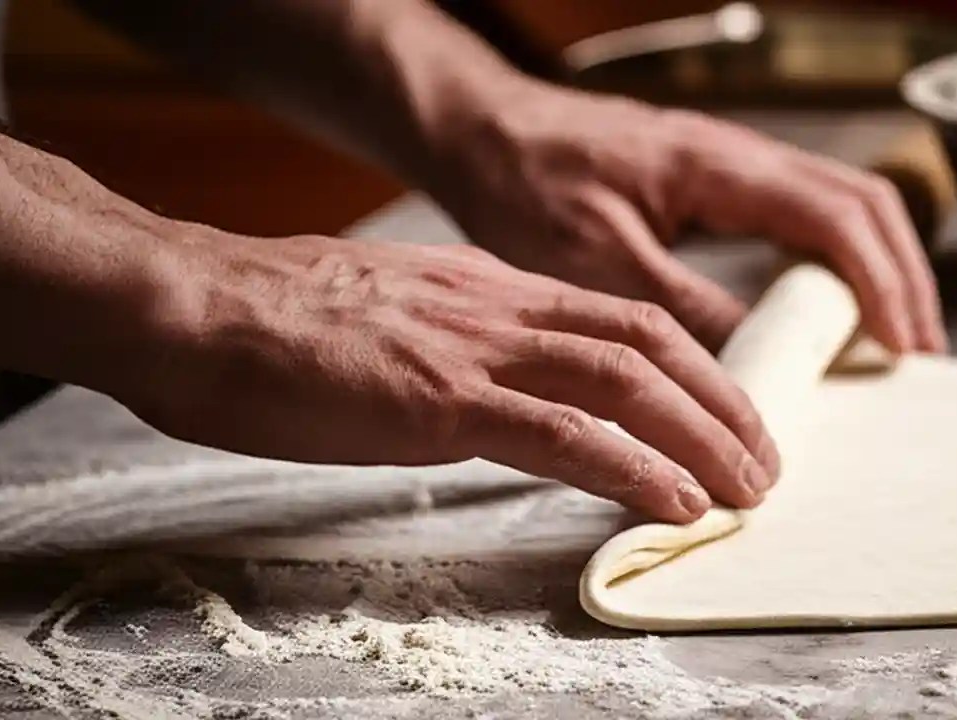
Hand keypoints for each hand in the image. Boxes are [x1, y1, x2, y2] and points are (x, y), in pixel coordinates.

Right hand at [132, 231, 778, 522]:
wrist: (194, 304)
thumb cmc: (272, 322)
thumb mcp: (390, 318)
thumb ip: (453, 345)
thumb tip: (488, 389)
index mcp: (488, 289)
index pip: (618, 317)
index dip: (688, 364)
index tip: (722, 412)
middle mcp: (498, 308)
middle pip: (648, 342)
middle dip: (722, 402)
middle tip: (762, 458)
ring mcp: (473, 350)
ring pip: (625, 381)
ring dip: (701, 438)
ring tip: (745, 489)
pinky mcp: (438, 401)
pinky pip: (562, 434)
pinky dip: (632, 469)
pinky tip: (674, 503)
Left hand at [425, 81, 946, 353]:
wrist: (484, 132)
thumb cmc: (525, 183)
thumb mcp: (596, 258)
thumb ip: (680, 306)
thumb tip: (752, 364)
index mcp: (717, 164)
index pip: (836, 216)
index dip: (881, 281)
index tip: (902, 347)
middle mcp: (737, 153)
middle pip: (861, 201)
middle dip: (901, 274)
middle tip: (919, 351)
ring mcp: (729, 161)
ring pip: (838, 203)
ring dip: (875, 265)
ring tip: (892, 337)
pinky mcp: (712, 178)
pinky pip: (800, 211)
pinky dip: (832, 258)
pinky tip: (826, 304)